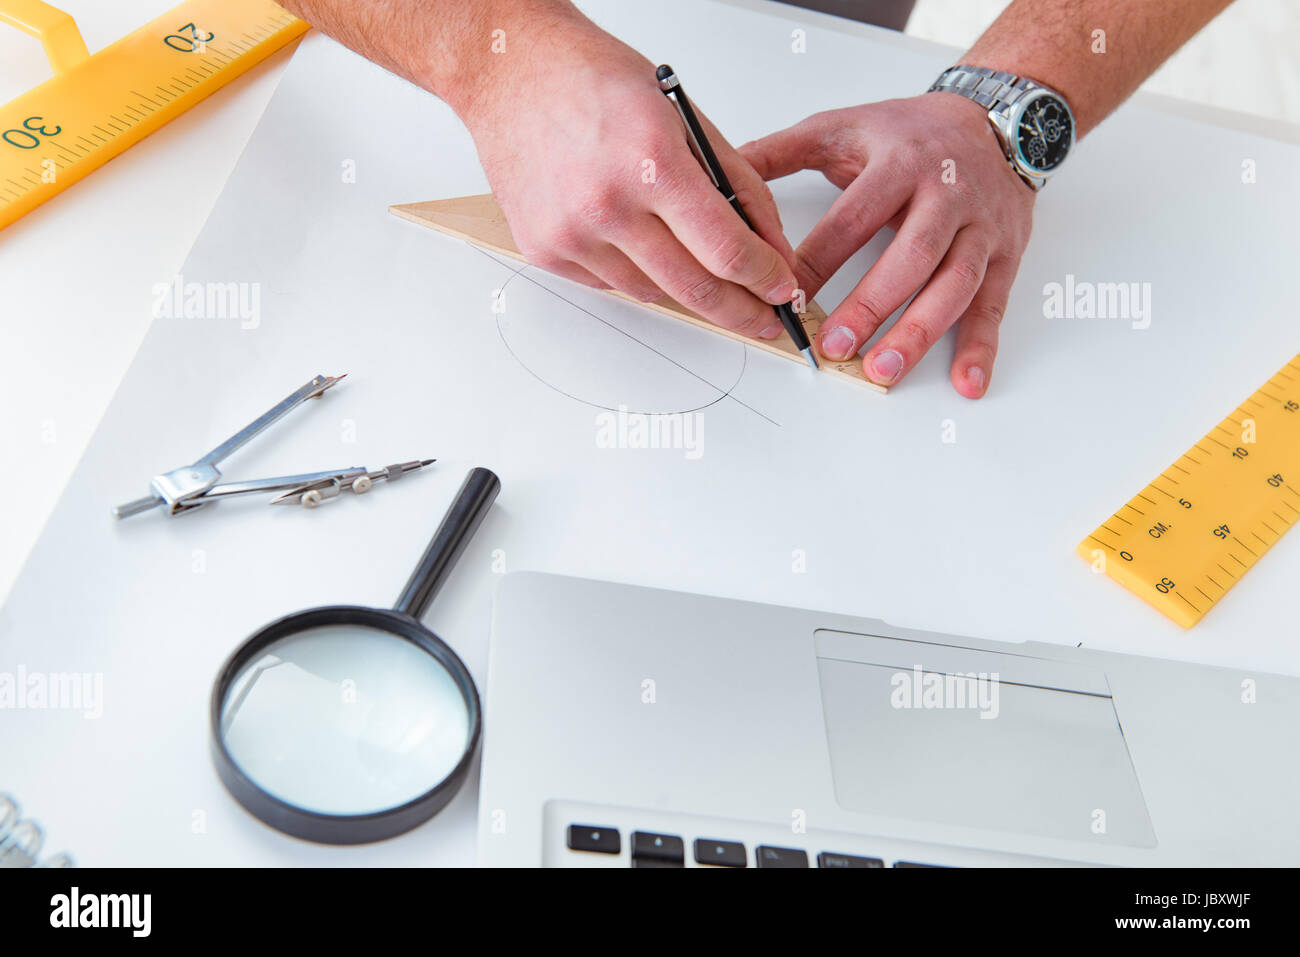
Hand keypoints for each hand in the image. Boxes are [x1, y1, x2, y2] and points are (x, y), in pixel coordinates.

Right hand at [457, 21, 798, 339]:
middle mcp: (606, 205)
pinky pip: (610, 285)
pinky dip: (639, 275)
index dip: (764, 278)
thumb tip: (768, 243)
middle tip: (762, 317)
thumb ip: (735, 184)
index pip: (726, 249)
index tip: (782, 288)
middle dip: (740, 310)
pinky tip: (645, 249)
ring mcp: (570, 235)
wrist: (509, 74)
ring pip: (653, 293)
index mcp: (651, 163)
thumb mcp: (683, 117)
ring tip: (707, 276)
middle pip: (693, 287)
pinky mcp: (545, 251)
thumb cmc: (591, 81)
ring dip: (688, 290)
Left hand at [740, 93, 1034, 395]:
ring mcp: (979, 228)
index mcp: (899, 163)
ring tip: (883, 371)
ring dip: (920, 333)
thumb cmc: (911, 132)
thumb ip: (780, 153)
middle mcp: (945, 195)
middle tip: (835, 346)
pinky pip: (993, 306)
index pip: (853, 218)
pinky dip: (981, 348)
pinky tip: (966, 382)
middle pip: (911, 255)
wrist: (995, 119)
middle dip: (872, 304)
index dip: (819, 260)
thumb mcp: (843, 128)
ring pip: (955, 285)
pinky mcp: (1005, 256)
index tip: (786, 297)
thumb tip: (720, 178)